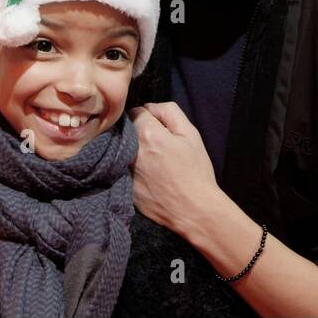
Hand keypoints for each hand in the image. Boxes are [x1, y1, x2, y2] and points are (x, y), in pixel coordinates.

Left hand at [129, 102, 221, 236]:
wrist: (193, 210)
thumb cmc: (195, 170)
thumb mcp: (191, 134)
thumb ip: (169, 112)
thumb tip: (150, 107)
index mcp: (147, 133)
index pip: (136, 111)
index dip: (150, 116)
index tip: (160, 127)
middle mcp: (130, 150)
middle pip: (126, 130)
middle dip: (138, 131)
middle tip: (157, 144)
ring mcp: (124, 170)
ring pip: (122, 149)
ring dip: (132, 149)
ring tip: (152, 160)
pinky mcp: (123, 186)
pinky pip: (122, 168)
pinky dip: (131, 167)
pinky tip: (147, 175)